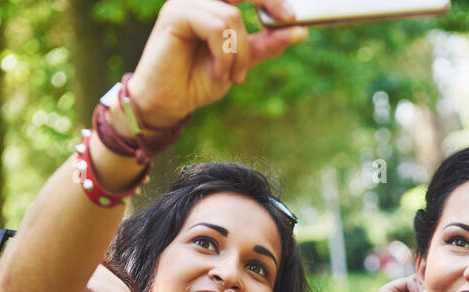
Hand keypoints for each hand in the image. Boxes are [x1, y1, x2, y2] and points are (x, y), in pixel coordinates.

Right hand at [128, 0, 307, 126]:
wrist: (169, 103)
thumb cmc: (198, 80)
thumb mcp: (240, 61)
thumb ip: (266, 44)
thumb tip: (300, 30)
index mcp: (214, 3)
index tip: (292, 16)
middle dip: (268, 0)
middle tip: (288, 19)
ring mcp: (185, 3)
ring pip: (231, 16)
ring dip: (240, 52)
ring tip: (233, 76)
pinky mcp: (175, 14)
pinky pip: (216, 27)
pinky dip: (225, 54)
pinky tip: (221, 73)